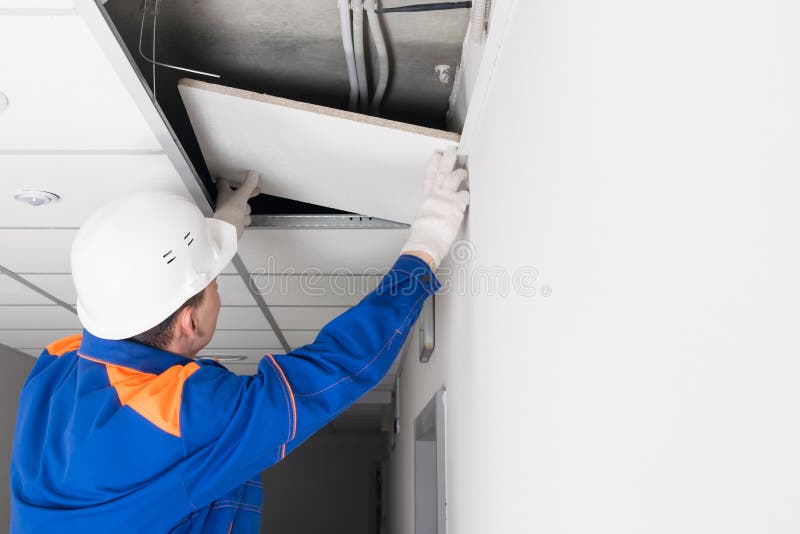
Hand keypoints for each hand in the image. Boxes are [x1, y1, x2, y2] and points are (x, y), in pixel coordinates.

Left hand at [213, 171, 260, 238]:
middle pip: (238, 194)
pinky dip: (245, 218)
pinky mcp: (236, 220)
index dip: (228, 178)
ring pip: (244, 206)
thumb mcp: (241, 195)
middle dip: (247, 192)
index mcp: (224, 193)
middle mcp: (226, 201)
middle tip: (254, 188)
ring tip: (243, 211)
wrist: (228, 231)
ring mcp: (231, 211)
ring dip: (246, 209)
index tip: (234, 174)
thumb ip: (248, 185)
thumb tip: (253, 174)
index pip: (224, 182)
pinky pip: (245, 217)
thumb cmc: (228, 213)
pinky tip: (242, 220)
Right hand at [401, 147, 469, 270]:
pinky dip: (468, 195)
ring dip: (461, 173)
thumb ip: (433, 213)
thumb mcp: (424, 222)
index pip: (429, 179)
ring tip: (465, 171)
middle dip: (447, 159)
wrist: (425, 244)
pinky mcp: (455, 205)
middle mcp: (435, 197)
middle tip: (451, 150)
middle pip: (441, 172)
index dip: (433, 166)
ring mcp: (445, 199)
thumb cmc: (424, 239)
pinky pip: (466, 194)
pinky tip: (468, 196)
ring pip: (454, 178)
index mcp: (427, 201)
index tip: (435, 157)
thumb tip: (436, 215)